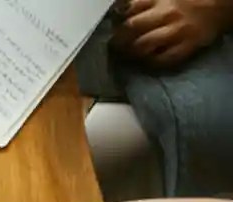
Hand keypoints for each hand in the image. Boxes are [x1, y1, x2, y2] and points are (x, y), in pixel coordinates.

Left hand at [114, 0, 232, 66]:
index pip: (130, 7)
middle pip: (132, 28)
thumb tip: (119, 12)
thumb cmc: (188, 1)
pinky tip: (147, 60)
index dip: (118, 18)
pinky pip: (163, 59)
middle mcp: (167, 13)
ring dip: (131, 52)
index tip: (113, 25)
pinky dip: (151, 62)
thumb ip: (145, 3)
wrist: (220, 6)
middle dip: (118, 39)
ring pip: (144, 45)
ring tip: (129, 54)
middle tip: (115, 45)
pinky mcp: (187, 47)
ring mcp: (177, 31)